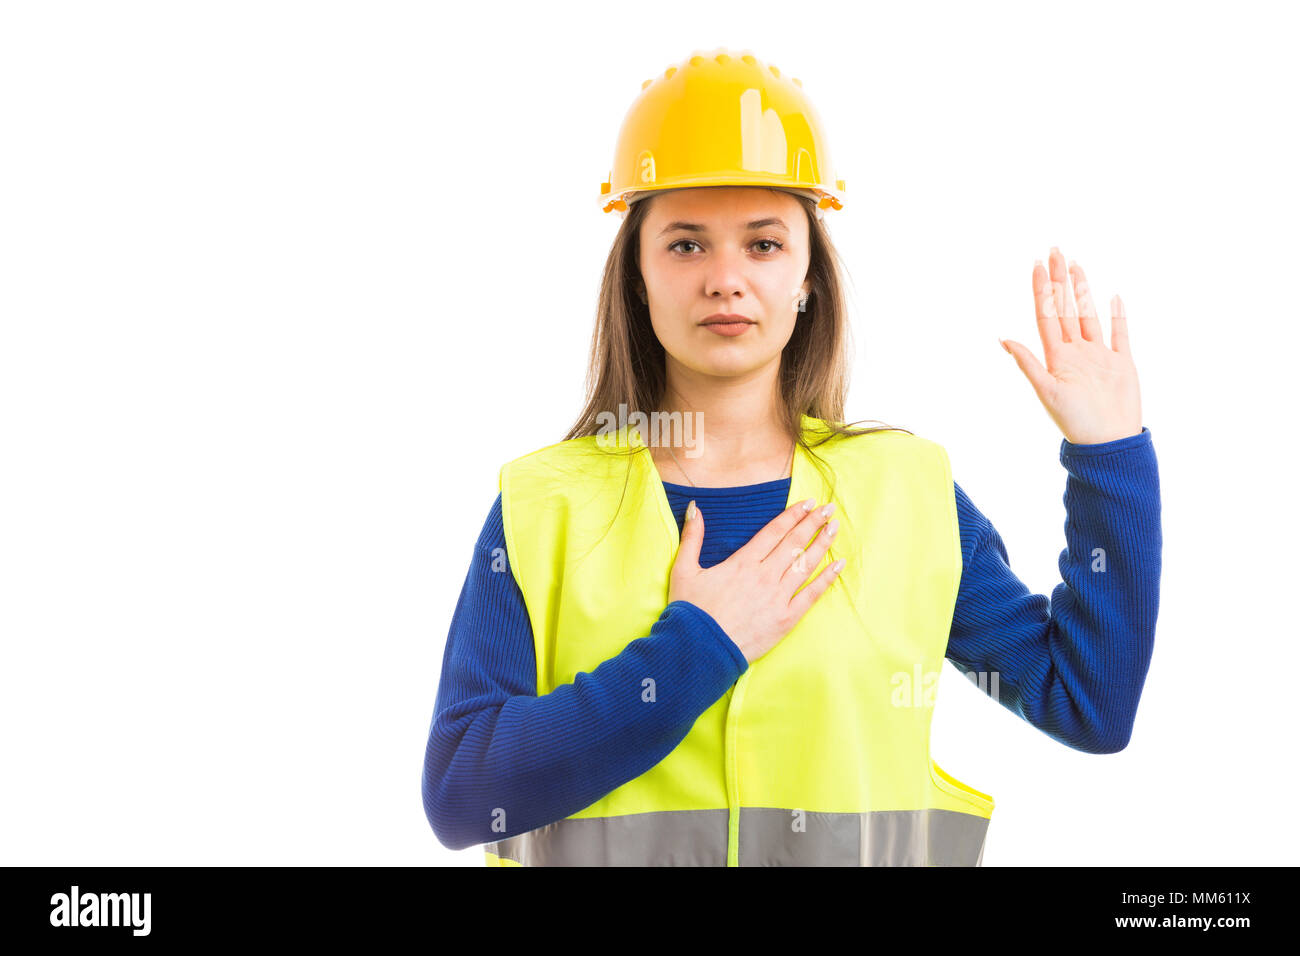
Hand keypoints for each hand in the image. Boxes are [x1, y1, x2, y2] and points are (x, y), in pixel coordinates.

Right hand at [668, 497, 844, 663]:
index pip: (774, 531)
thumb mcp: (684, 570)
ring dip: (822, 544)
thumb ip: (692, 537)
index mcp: (742, 562)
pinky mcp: (786, 619)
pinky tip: (839, 565)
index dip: (793, 515)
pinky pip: (811, 594)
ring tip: (835, 528)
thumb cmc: (690, 612)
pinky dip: (827, 578)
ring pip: (806, 564)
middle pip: (794, 543)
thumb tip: (695, 508)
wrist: (699, 650)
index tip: (808, 503)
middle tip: (829, 509)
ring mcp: (778, 597)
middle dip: (813, 523)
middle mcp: (764, 575)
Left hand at [999, 246, 1143, 444]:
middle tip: (1055, 250)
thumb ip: (1028, 363)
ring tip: (1075, 265)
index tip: (1037, 265)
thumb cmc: (1076, 422)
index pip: (1047, 315)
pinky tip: (1114, 296)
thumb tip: (1003, 339)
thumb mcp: (1047, 391)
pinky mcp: (1121, 362)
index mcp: (1056, 356)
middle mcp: (1076, 352)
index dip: (1041, 290)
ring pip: (1088, 315)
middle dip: (1059, 280)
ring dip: (1082, 290)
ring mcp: (1099, 355)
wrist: (1109, 441)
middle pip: (1066, 307)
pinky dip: (1118, 315)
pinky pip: (1120, 333)